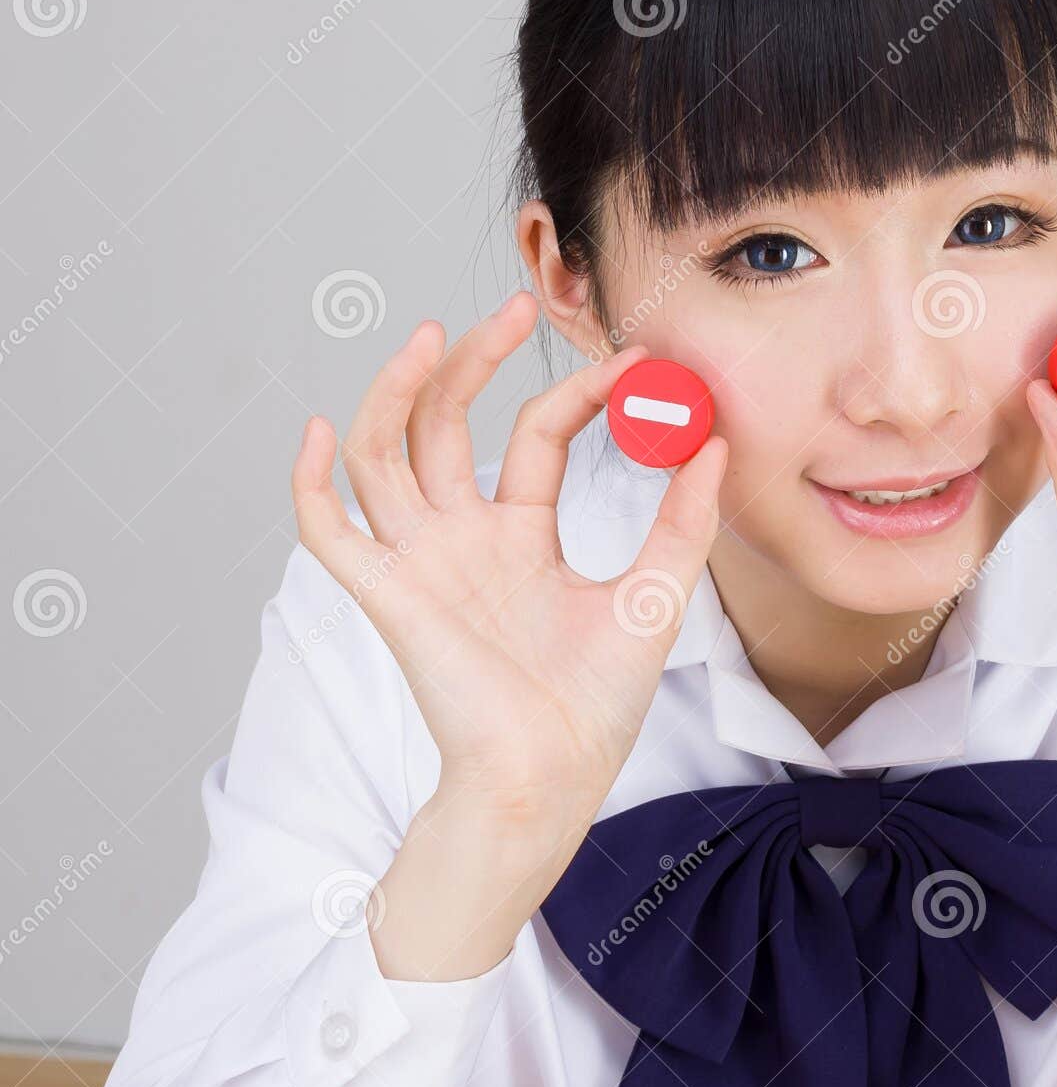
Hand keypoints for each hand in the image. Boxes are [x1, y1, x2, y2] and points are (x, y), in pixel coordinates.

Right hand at [290, 290, 725, 858]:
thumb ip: (681, 523)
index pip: (535, 436)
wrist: (555, 778)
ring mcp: (422, 564)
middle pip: (446, 425)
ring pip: (385, 456)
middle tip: (514, 308)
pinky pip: (330, 534)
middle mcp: (463, 540)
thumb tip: (713, 444)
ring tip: (428, 334)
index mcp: (520, 536)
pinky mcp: (390, 598)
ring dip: (395, 393)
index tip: (631, 362)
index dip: (576, 392)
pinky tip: (322, 429)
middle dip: (472, 362)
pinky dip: (313, 483)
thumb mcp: (653, 597)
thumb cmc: (596, 704)